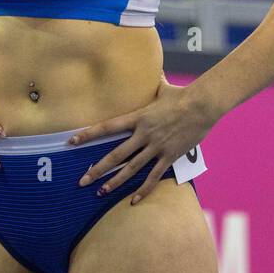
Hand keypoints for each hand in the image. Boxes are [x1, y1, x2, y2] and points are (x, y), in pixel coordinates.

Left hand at [68, 74, 217, 204]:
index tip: (71, 141)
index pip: (107, 127)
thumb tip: (154, 71)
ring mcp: (156, 147)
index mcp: (138, 117)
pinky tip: (133, 201)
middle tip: (82, 181)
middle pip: (115, 155)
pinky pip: (154, 176)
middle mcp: (144, 134)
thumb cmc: (183, 95)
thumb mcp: (163, 88)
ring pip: (131, 168)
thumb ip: (154, 84)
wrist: (202, 105)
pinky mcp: (170, 156)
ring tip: (100, 192)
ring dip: (114, 182)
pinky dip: (143, 190)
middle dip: (97, 169)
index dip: (88, 134)